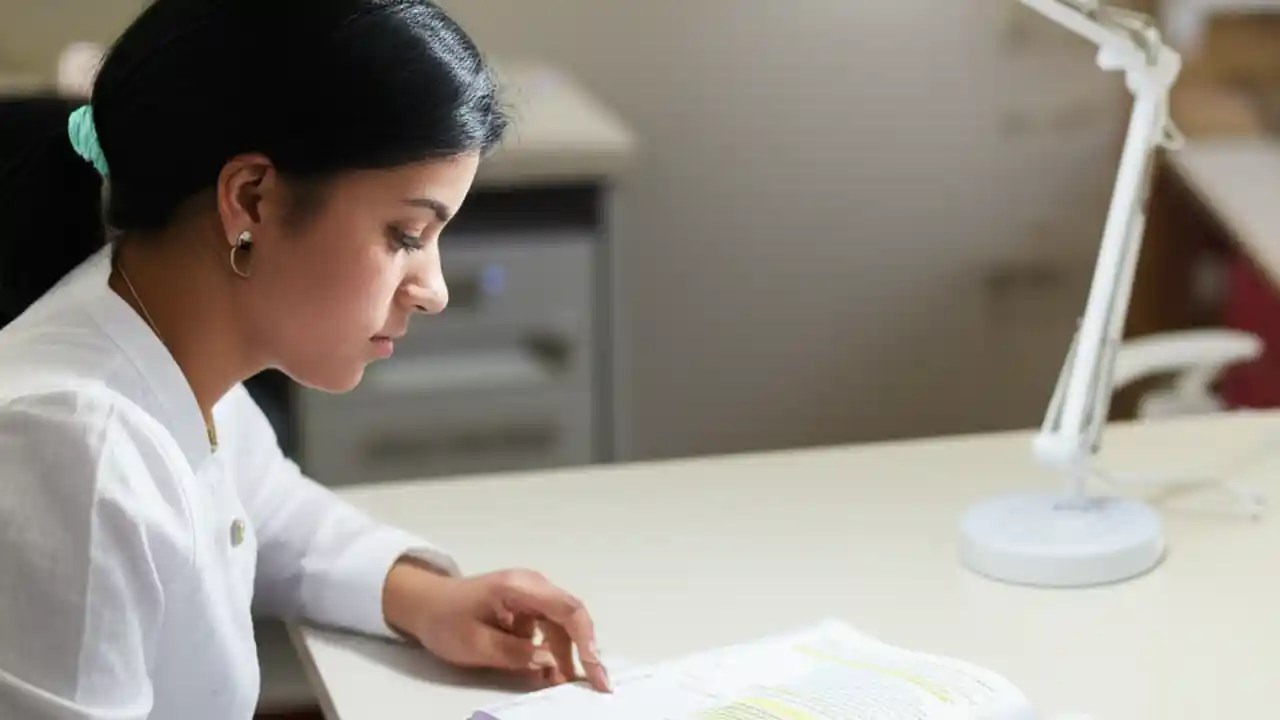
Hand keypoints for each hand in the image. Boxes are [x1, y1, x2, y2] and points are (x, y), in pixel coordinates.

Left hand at [383, 560, 610, 691]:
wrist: (423, 603)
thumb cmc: (446, 620)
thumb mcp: (475, 645)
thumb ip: (513, 654)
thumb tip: (549, 663)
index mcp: (519, 587)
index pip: (566, 609)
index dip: (585, 639)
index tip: (593, 668)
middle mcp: (531, 586)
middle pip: (570, 617)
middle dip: (584, 651)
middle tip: (596, 684)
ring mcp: (530, 595)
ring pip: (561, 626)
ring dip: (566, 656)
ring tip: (565, 685)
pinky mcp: (525, 607)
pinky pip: (547, 629)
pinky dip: (551, 652)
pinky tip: (548, 674)